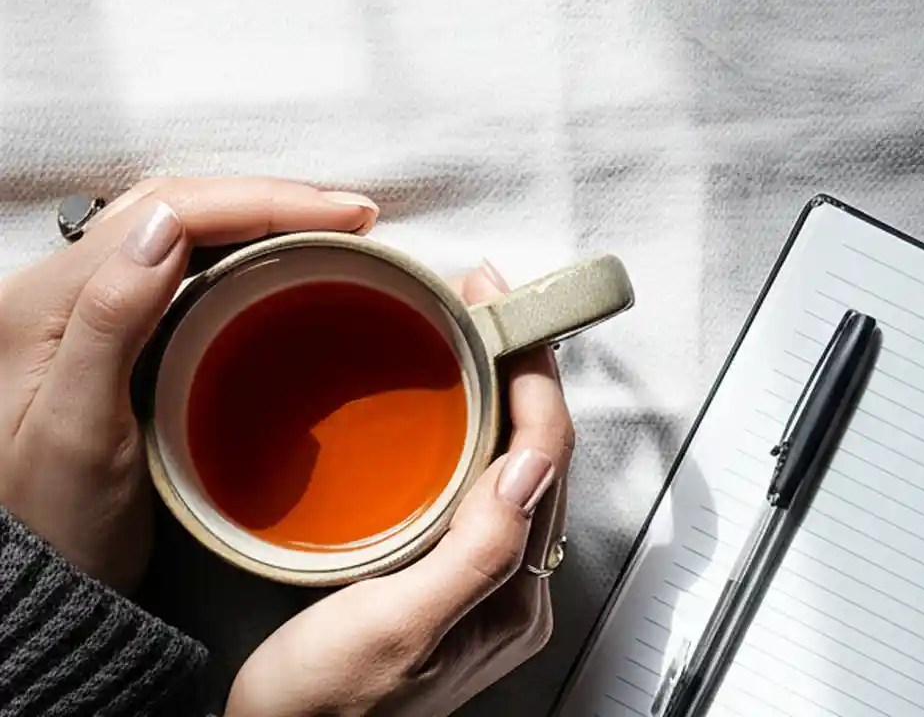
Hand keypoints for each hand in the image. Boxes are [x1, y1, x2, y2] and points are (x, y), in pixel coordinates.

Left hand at [0, 177, 377, 591]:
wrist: (36, 582)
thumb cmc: (56, 522)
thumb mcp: (76, 433)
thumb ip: (108, 322)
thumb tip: (165, 223)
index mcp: (44, 300)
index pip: (169, 212)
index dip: (262, 201)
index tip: (346, 216)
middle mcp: (56, 286)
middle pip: (175, 204)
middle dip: (270, 197)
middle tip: (356, 214)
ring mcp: (79, 305)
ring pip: (176, 223)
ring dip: (255, 212)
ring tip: (330, 224)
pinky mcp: (103, 330)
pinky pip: (174, 262)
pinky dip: (235, 245)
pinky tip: (275, 255)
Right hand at [226, 265, 572, 716]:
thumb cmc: (322, 705)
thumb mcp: (395, 629)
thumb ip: (473, 555)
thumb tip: (530, 466)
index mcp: (511, 597)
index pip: (548, 463)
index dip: (535, 380)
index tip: (505, 313)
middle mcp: (510, 586)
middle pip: (541, 455)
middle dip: (525, 369)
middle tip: (488, 301)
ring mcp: (482, 580)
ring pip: (516, 464)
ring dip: (505, 393)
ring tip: (475, 331)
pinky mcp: (448, 574)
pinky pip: (483, 484)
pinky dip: (478, 429)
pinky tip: (452, 402)